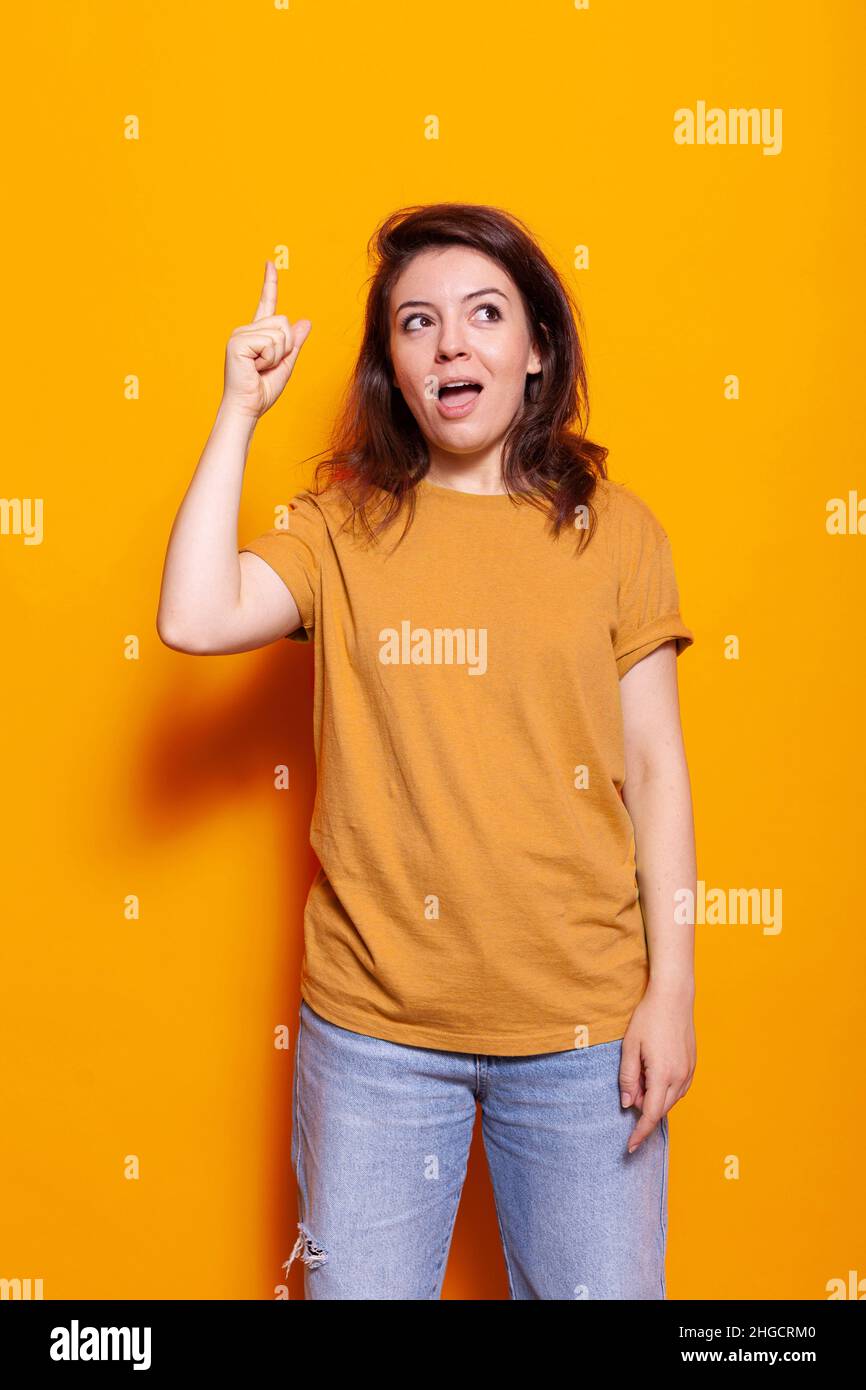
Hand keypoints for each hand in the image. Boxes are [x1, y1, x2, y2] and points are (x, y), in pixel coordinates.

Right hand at [221, 260, 311, 419]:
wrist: (248, 407)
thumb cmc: (262, 390)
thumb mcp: (286, 363)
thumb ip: (294, 343)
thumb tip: (305, 321)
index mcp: (257, 334)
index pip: (266, 303)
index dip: (269, 283)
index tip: (270, 263)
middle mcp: (246, 329)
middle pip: (284, 322)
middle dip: (285, 347)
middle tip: (267, 365)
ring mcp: (240, 334)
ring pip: (279, 332)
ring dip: (277, 354)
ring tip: (260, 367)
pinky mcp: (238, 341)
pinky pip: (270, 342)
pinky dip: (269, 358)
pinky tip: (255, 367)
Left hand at [619, 982, 695, 1153]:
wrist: (674, 997)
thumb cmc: (649, 1019)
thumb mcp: (630, 1047)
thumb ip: (627, 1078)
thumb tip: (627, 1103)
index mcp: (662, 1075)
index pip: (650, 1114)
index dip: (640, 1133)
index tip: (630, 1147)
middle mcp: (680, 1078)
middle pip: (660, 1110)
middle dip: (643, 1111)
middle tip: (628, 1093)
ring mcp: (689, 1072)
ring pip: (670, 1101)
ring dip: (654, 1100)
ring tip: (640, 1078)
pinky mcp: (693, 1065)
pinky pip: (679, 1089)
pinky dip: (665, 1092)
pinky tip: (654, 1078)